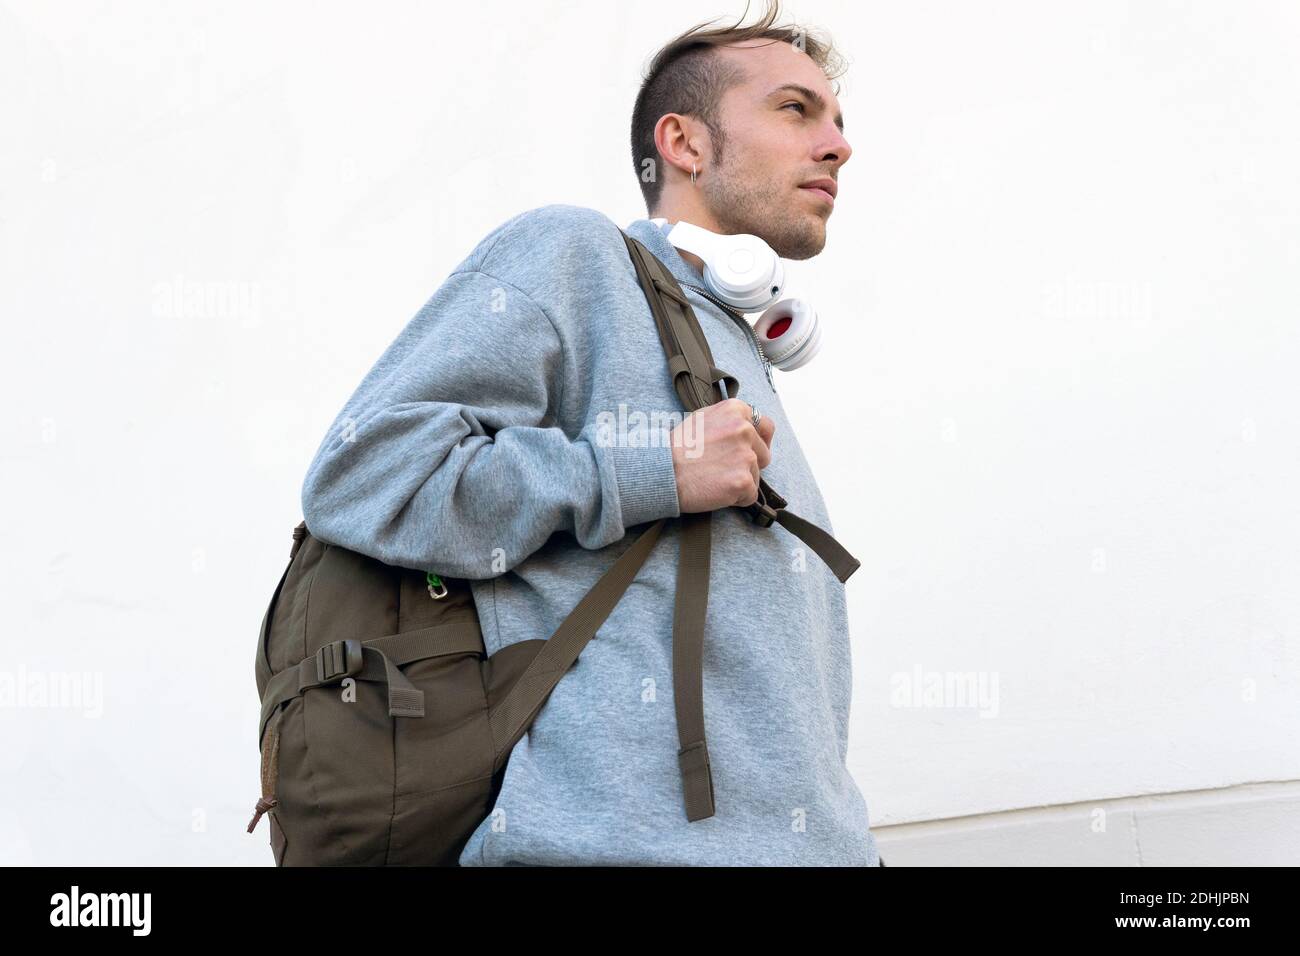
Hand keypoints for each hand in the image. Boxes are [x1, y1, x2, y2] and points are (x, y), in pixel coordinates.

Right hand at [668, 398, 774, 512]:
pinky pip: (750, 496)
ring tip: (713, 478)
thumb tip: (748, 427)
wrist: (662, 471)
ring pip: (756, 476)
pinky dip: (736, 498)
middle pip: (764, 454)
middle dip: (748, 464)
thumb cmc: (677, 448)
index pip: (765, 426)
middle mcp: (744, 429)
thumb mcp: (702, 418)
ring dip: (739, 481)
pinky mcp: (743, 480)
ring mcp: (746, 455)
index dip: (757, 442)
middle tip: (721, 468)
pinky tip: (715, 490)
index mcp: (736, 410)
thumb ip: (729, 419)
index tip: (745, 451)